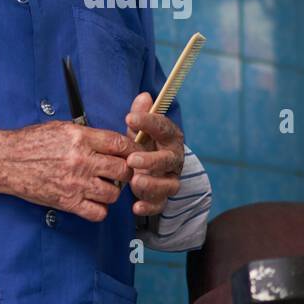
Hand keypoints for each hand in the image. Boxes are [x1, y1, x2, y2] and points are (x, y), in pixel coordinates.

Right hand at [2, 121, 132, 222]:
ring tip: (104, 187)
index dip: (132, 149)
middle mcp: (81, 160)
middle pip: (123, 170)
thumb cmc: (31, 142)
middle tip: (121, 173)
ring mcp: (75, 183)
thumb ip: (87, 135)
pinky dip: (99, 209)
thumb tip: (110, 141)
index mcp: (80, 138)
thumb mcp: (61, 128)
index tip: (133, 153)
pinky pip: (97, 213)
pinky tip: (94, 202)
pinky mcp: (67, 202)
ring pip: (114, 193)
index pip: (120, 143)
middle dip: (126, 171)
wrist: (6, 161)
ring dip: (113, 191)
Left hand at [124, 92, 184, 217]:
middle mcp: (173, 159)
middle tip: (132, 160)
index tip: (129, 118)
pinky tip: (135, 207)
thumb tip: (144, 95)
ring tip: (134, 182)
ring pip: (168, 185)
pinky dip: (149, 207)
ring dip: (152, 184)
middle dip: (152, 160)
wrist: (151, 169)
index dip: (149, 122)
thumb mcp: (140, 129)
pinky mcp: (162, 198)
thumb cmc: (144, 145)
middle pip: (168, 160)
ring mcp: (169, 180)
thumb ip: (141, 114)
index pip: (164, 128)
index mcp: (170, 138)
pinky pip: (159, 205)